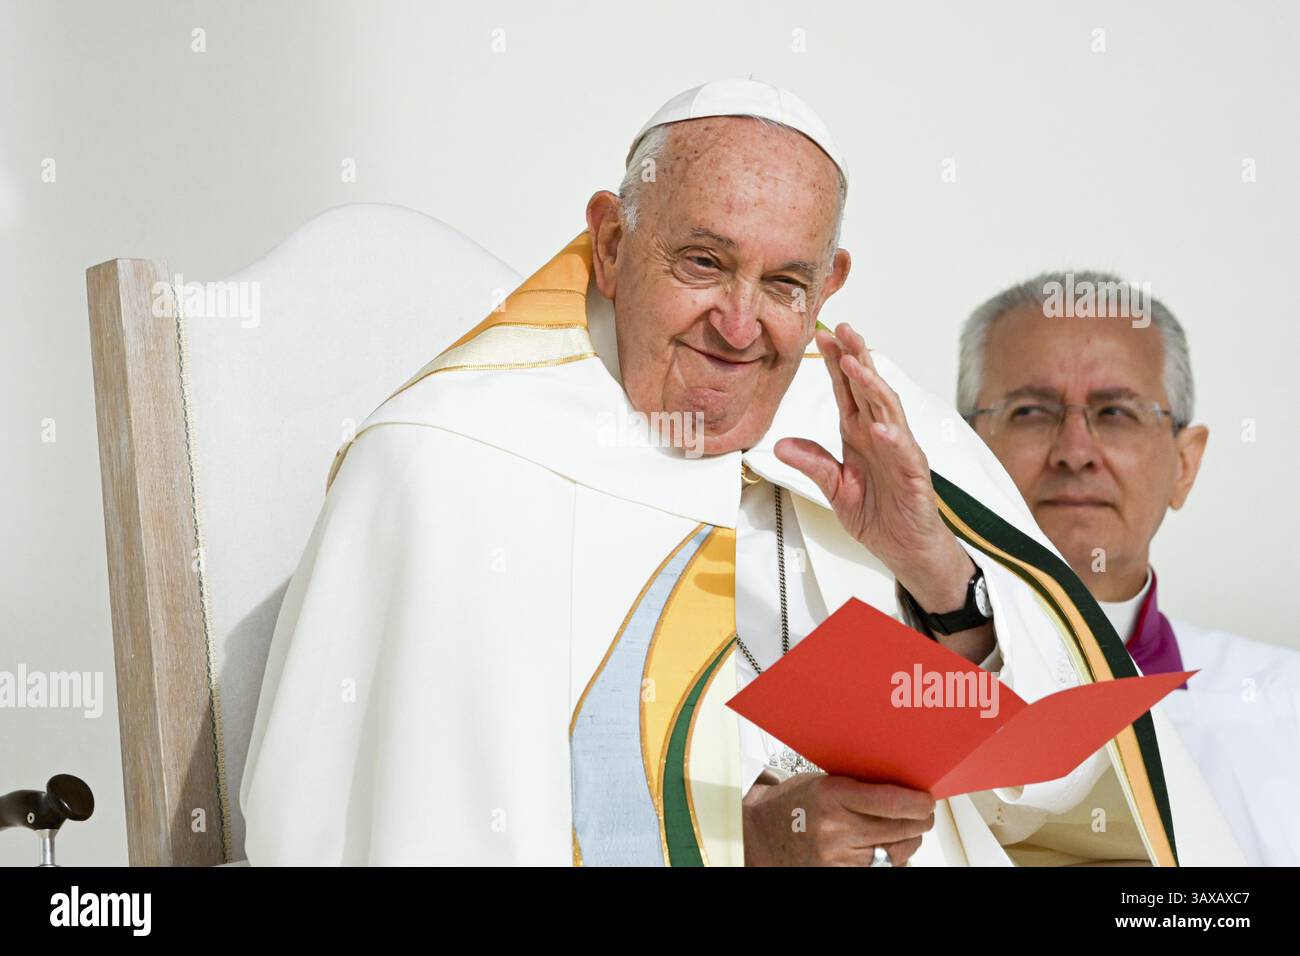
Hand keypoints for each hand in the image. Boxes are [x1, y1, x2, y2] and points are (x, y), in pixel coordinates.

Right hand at [743, 772, 935, 865]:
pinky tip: (885, 847)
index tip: (928, 800)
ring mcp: (838, 856)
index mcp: (832, 794)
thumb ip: (859, 785)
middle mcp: (836, 827)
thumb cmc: (794, 804)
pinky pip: (879, 868)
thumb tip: (903, 786)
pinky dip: (889, 858)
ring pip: (896, 852)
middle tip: (925, 813)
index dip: (918, 803)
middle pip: (900, 829)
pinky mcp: (838, 873)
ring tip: (907, 830)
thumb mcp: (824, 782)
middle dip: (920, 821)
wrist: (761, 834)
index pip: (891, 802)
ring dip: (909, 841)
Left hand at [774, 323, 973, 615]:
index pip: (847, 390)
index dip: (835, 363)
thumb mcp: (834, 488)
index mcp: (859, 434)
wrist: (905, 548)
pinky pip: (904, 454)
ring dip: (873, 386)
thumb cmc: (878, 514)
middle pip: (870, 388)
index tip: (820, 336)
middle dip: (857, 357)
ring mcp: (900, 453)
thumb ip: (812, 463)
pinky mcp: (914, 476)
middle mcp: (881, 436)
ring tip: (856, 364)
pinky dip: (892, 439)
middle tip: (844, 330)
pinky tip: (880, 426)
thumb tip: (781, 444)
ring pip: (888, 411)